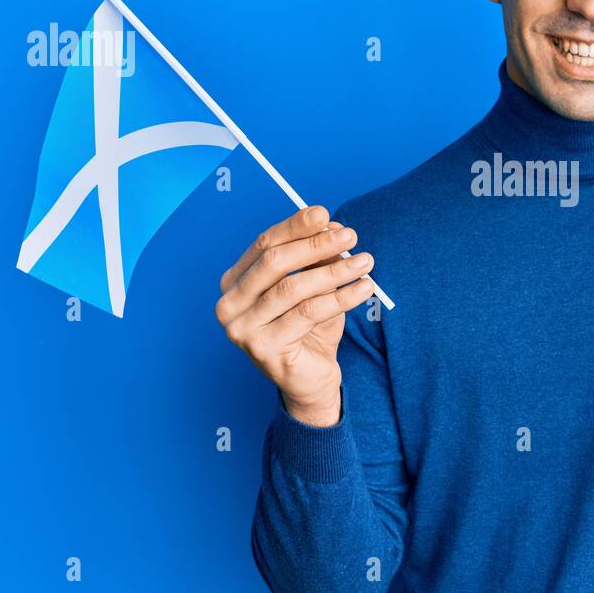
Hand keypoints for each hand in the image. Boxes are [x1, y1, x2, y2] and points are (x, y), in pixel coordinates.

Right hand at [215, 206, 375, 425]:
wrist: (311, 379)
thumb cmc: (309, 328)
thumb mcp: (315, 285)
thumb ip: (316, 256)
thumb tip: (331, 223)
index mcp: (235, 282)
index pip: (264, 245)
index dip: (295, 227)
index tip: (325, 213)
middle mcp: (229, 304)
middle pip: (274, 263)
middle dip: (316, 245)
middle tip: (350, 236)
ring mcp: (241, 329)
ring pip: (293, 288)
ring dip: (334, 271)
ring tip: (365, 262)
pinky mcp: (262, 349)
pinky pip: (308, 314)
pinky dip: (341, 298)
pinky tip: (363, 288)